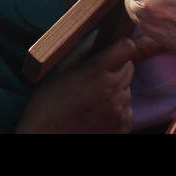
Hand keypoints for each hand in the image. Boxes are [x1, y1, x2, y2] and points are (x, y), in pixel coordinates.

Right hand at [15, 36, 137, 131]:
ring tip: (94, 98)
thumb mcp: (59, 72)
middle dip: (116, 68)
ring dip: (116, 89)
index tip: (112, 48)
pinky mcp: (121, 128)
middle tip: (95, 77)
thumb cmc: (47, 107)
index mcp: (97, 74)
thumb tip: (98, 36)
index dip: (119, 46)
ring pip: (128, 89)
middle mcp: (113, 92)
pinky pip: (128, 110)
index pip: (126, 47)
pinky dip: (118, 109)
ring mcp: (119, 112)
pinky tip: (98, 112)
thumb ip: (81, 52)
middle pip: (129, 67)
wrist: (45, 139)